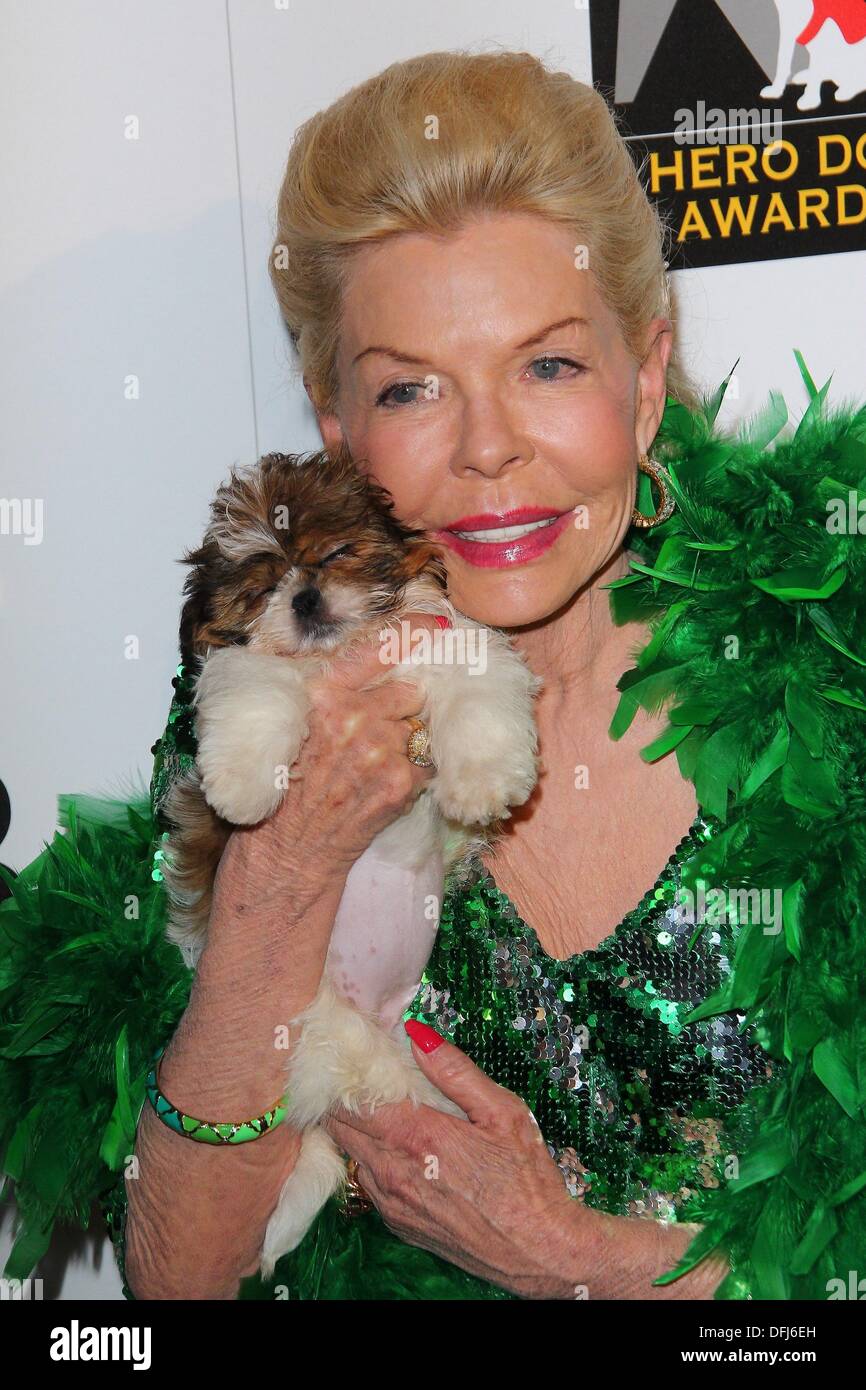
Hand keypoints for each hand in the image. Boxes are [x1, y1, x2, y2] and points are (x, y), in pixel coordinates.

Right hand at [208, 612, 444, 933]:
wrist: (286, 852)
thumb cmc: (283, 788)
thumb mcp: (292, 726)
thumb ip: (331, 695)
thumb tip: (381, 672)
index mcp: (321, 694)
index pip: (378, 649)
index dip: (412, 633)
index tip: (435, 623)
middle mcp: (352, 716)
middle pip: (408, 692)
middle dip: (400, 709)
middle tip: (375, 734)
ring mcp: (379, 750)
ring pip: (417, 730)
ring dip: (405, 745)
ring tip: (372, 767)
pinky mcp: (399, 783)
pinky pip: (425, 765)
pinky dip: (413, 777)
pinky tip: (382, 789)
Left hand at [320, 1023, 587, 1298]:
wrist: (537, 1251)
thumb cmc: (526, 1180)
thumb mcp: (502, 1112)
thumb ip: (454, 1071)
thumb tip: (416, 1034)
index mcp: (417, 1137)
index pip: (352, 1097)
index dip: (349, 1072)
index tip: (358, 1053)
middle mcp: (393, 1172)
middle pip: (339, 1124)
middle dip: (344, 1096)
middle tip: (365, 1076)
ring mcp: (391, 1202)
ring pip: (349, 1153)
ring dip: (356, 1128)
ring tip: (383, 1109)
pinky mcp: (396, 1223)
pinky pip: (367, 1181)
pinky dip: (372, 1159)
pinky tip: (401, 1149)